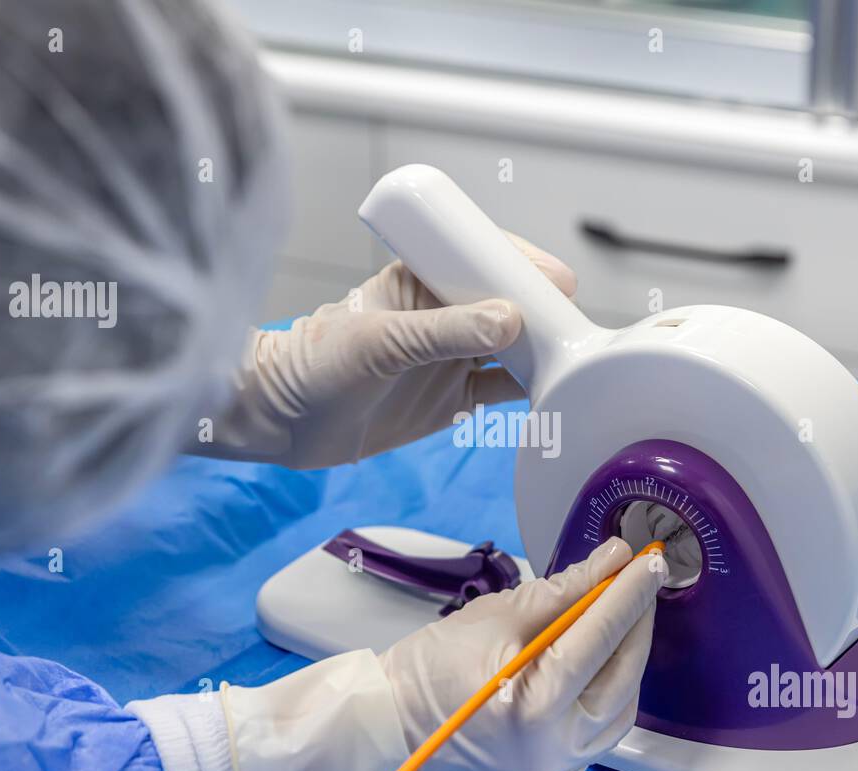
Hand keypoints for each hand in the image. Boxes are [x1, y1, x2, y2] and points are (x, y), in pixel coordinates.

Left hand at [198, 234, 575, 468]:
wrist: (281, 422)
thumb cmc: (314, 364)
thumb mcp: (380, 340)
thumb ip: (443, 331)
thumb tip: (510, 318)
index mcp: (422, 281)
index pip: (485, 261)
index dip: (524, 268)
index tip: (558, 282)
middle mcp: (443, 316)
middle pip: (510, 304)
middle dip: (544, 311)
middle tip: (575, 325)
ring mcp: (450, 358)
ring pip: (514, 348)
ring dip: (542, 352)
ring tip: (575, 360)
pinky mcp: (451, 399)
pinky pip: (503, 390)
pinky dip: (530, 392)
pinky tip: (554, 394)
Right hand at [379, 537, 665, 770]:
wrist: (386, 730)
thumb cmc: (426, 672)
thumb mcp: (495, 616)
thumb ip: (564, 590)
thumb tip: (611, 562)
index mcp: (536, 705)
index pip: (602, 635)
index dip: (630, 592)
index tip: (649, 562)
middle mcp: (555, 750)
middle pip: (622, 679)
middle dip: (636, 626)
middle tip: (640, 584)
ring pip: (617, 714)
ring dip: (624, 666)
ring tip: (616, 624)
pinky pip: (593, 737)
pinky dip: (600, 698)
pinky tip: (592, 669)